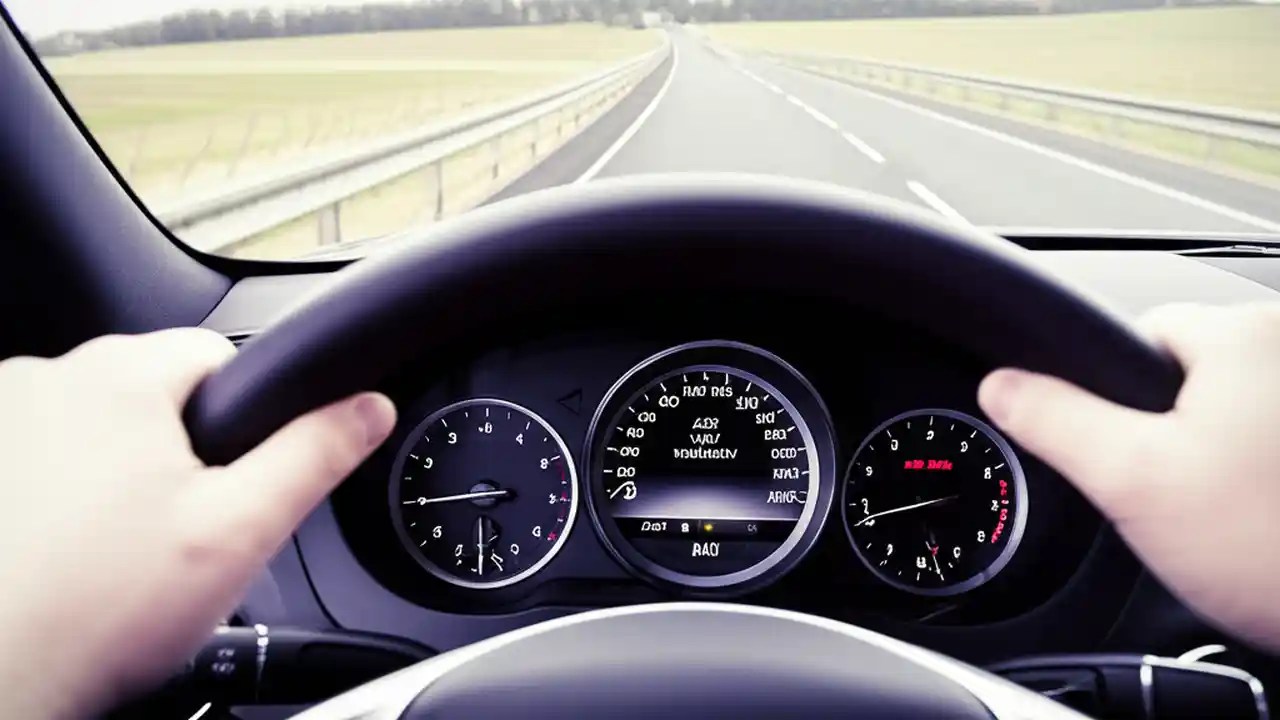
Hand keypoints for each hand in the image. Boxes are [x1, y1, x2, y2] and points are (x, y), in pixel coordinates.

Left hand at [0, 329, 395, 719]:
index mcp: (117, 375)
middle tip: (178, 531)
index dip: (244, 422)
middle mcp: (40, 380)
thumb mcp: (241, 530)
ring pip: (96, 430)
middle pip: (153, 395)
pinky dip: (62, 494)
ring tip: (119, 551)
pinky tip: (69, 554)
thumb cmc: (97, 613)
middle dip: (177, 454)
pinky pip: (42, 458)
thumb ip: (315, 455)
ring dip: (115, 473)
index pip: (217, 355)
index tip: (228, 483)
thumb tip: (369, 408)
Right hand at [979, 303, 1279, 649]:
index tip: (1133, 457)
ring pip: (1234, 412)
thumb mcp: (1131, 481)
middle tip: (1183, 498)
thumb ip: (1054, 420)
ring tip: (1232, 516)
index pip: (1141, 333)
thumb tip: (1001, 386)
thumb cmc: (1271, 549)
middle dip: (1171, 435)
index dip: (1114, 400)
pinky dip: (1259, 474)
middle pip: (1190, 375)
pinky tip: (1264, 520)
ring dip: (1220, 457)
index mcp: (1248, 332)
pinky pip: (1267, 439)